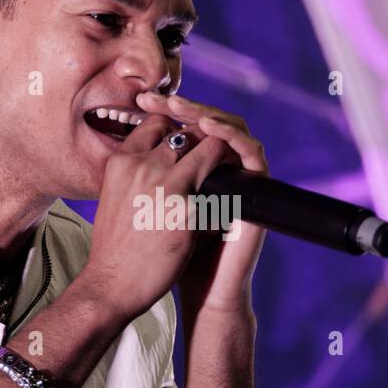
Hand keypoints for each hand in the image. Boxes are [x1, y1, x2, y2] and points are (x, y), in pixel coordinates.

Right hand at [77, 110, 239, 322]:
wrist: (112, 284)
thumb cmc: (115, 246)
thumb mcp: (115, 195)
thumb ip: (135, 173)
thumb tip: (163, 161)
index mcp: (122, 160)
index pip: (157, 123)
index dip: (177, 131)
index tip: (187, 146)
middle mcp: (143, 165)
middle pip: (186, 132)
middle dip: (202, 142)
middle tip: (213, 160)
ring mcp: (167, 184)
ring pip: (210, 149)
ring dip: (220, 160)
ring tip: (227, 175)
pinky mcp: (188, 208)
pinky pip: (220, 185)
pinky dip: (226, 192)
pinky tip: (228, 203)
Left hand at [132, 91, 267, 319]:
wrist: (203, 290)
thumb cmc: (172, 259)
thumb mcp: (154, 210)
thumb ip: (153, 179)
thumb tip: (131, 141)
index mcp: (197, 173)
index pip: (189, 128)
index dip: (167, 111)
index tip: (139, 100)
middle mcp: (223, 172)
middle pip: (209, 122)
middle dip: (183, 106)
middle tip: (155, 97)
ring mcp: (242, 179)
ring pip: (232, 128)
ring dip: (205, 113)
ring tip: (180, 106)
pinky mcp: (256, 191)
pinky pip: (252, 151)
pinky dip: (231, 135)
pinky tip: (208, 127)